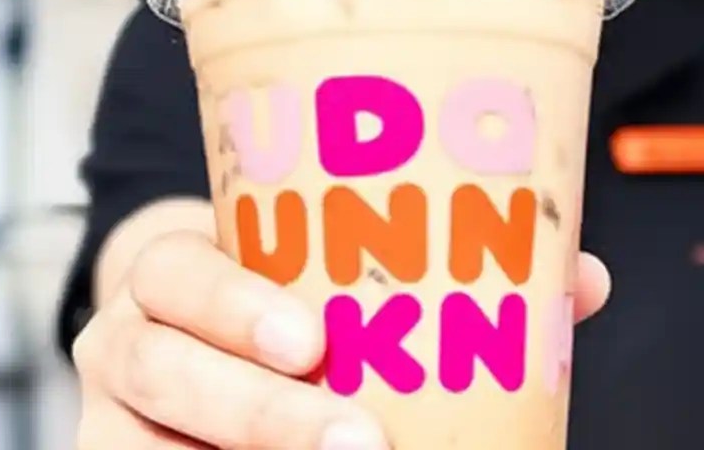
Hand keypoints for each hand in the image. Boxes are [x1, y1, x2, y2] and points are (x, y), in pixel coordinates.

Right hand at [74, 230, 611, 448]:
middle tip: (358, 439)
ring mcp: (121, 420)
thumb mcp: (335, 285)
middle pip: (163, 368)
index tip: (312, 338)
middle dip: (256, 409)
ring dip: (250, 446)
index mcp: (179, 277)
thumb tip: (581, 278)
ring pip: (151, 439)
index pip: (172, 271)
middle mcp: (131, 343)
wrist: (199, 351)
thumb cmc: (290, 310)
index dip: (229, 302)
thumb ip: (445, 279)